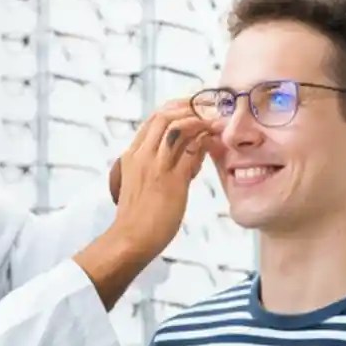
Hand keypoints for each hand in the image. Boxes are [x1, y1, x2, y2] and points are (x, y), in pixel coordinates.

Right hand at [109, 99, 210, 259]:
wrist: (131, 238)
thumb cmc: (138, 216)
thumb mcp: (142, 182)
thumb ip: (163, 164)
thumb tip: (193, 151)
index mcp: (132, 155)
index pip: (152, 120)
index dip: (174, 108)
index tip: (192, 107)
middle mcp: (142, 155)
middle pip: (163, 115)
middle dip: (187, 107)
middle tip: (207, 109)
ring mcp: (156, 166)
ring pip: (176, 127)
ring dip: (198, 120)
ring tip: (214, 122)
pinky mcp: (171, 180)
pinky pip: (190, 151)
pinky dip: (203, 141)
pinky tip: (213, 141)